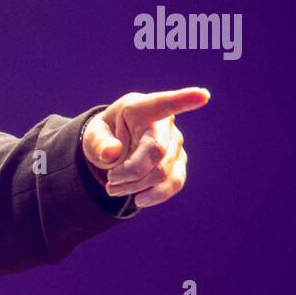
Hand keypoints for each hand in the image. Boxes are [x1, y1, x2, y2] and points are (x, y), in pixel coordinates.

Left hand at [81, 87, 209, 208]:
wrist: (114, 149)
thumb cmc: (105, 136)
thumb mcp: (92, 136)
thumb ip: (99, 143)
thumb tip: (111, 154)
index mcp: (141, 108)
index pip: (163, 104)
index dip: (184, 99)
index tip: (203, 95)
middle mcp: (164, 124)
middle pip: (156, 152)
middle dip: (130, 172)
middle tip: (109, 180)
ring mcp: (175, 143)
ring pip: (163, 172)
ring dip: (135, 187)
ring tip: (113, 188)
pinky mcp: (178, 163)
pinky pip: (175, 182)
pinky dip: (155, 195)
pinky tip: (139, 199)